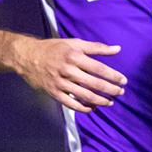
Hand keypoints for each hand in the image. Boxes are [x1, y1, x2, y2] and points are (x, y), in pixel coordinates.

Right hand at [9, 36, 124, 113]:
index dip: (113, 76)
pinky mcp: (53, 92)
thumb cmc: (54, 49)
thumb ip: (97, 47)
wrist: (27, 56)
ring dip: (100, 101)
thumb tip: (117, 49)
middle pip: (94, 83)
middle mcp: (68, 70)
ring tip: (110, 102)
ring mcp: (60, 83)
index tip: (124, 81)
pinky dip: (83, 108)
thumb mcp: (74, 43)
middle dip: (110, 90)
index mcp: (74, 56)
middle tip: (120, 92)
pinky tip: (92, 108)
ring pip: (84, 96)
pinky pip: (71, 104)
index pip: (99, 68)